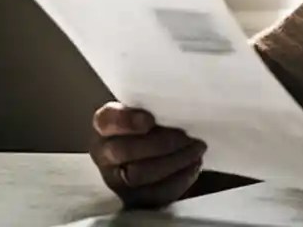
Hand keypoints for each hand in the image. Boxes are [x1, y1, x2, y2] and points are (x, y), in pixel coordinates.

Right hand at [89, 101, 206, 207]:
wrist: (161, 154)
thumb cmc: (158, 125)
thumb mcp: (154, 110)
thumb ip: (158, 107)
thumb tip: (184, 102)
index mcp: (106, 126)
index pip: (106, 121)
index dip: (126, 121)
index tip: (150, 120)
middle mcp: (105, 154)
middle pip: (123, 151)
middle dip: (161, 144)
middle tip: (188, 137)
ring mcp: (117, 180)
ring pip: (138, 175)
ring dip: (174, 161)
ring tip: (197, 148)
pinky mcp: (134, 199)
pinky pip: (154, 194)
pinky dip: (179, 179)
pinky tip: (194, 165)